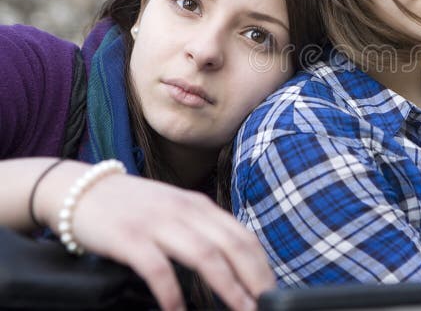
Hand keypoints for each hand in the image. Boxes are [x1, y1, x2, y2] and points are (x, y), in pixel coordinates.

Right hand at [38, 163, 273, 310]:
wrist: (80, 189)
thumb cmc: (132, 207)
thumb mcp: (174, 210)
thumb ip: (200, 230)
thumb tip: (232, 264)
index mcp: (199, 205)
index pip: (242, 236)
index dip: (261, 265)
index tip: (272, 291)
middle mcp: (184, 210)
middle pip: (231, 246)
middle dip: (254, 279)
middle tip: (265, 305)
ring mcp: (157, 223)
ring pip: (205, 256)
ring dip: (227, 287)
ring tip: (240, 310)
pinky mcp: (129, 238)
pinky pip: (158, 269)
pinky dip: (173, 293)